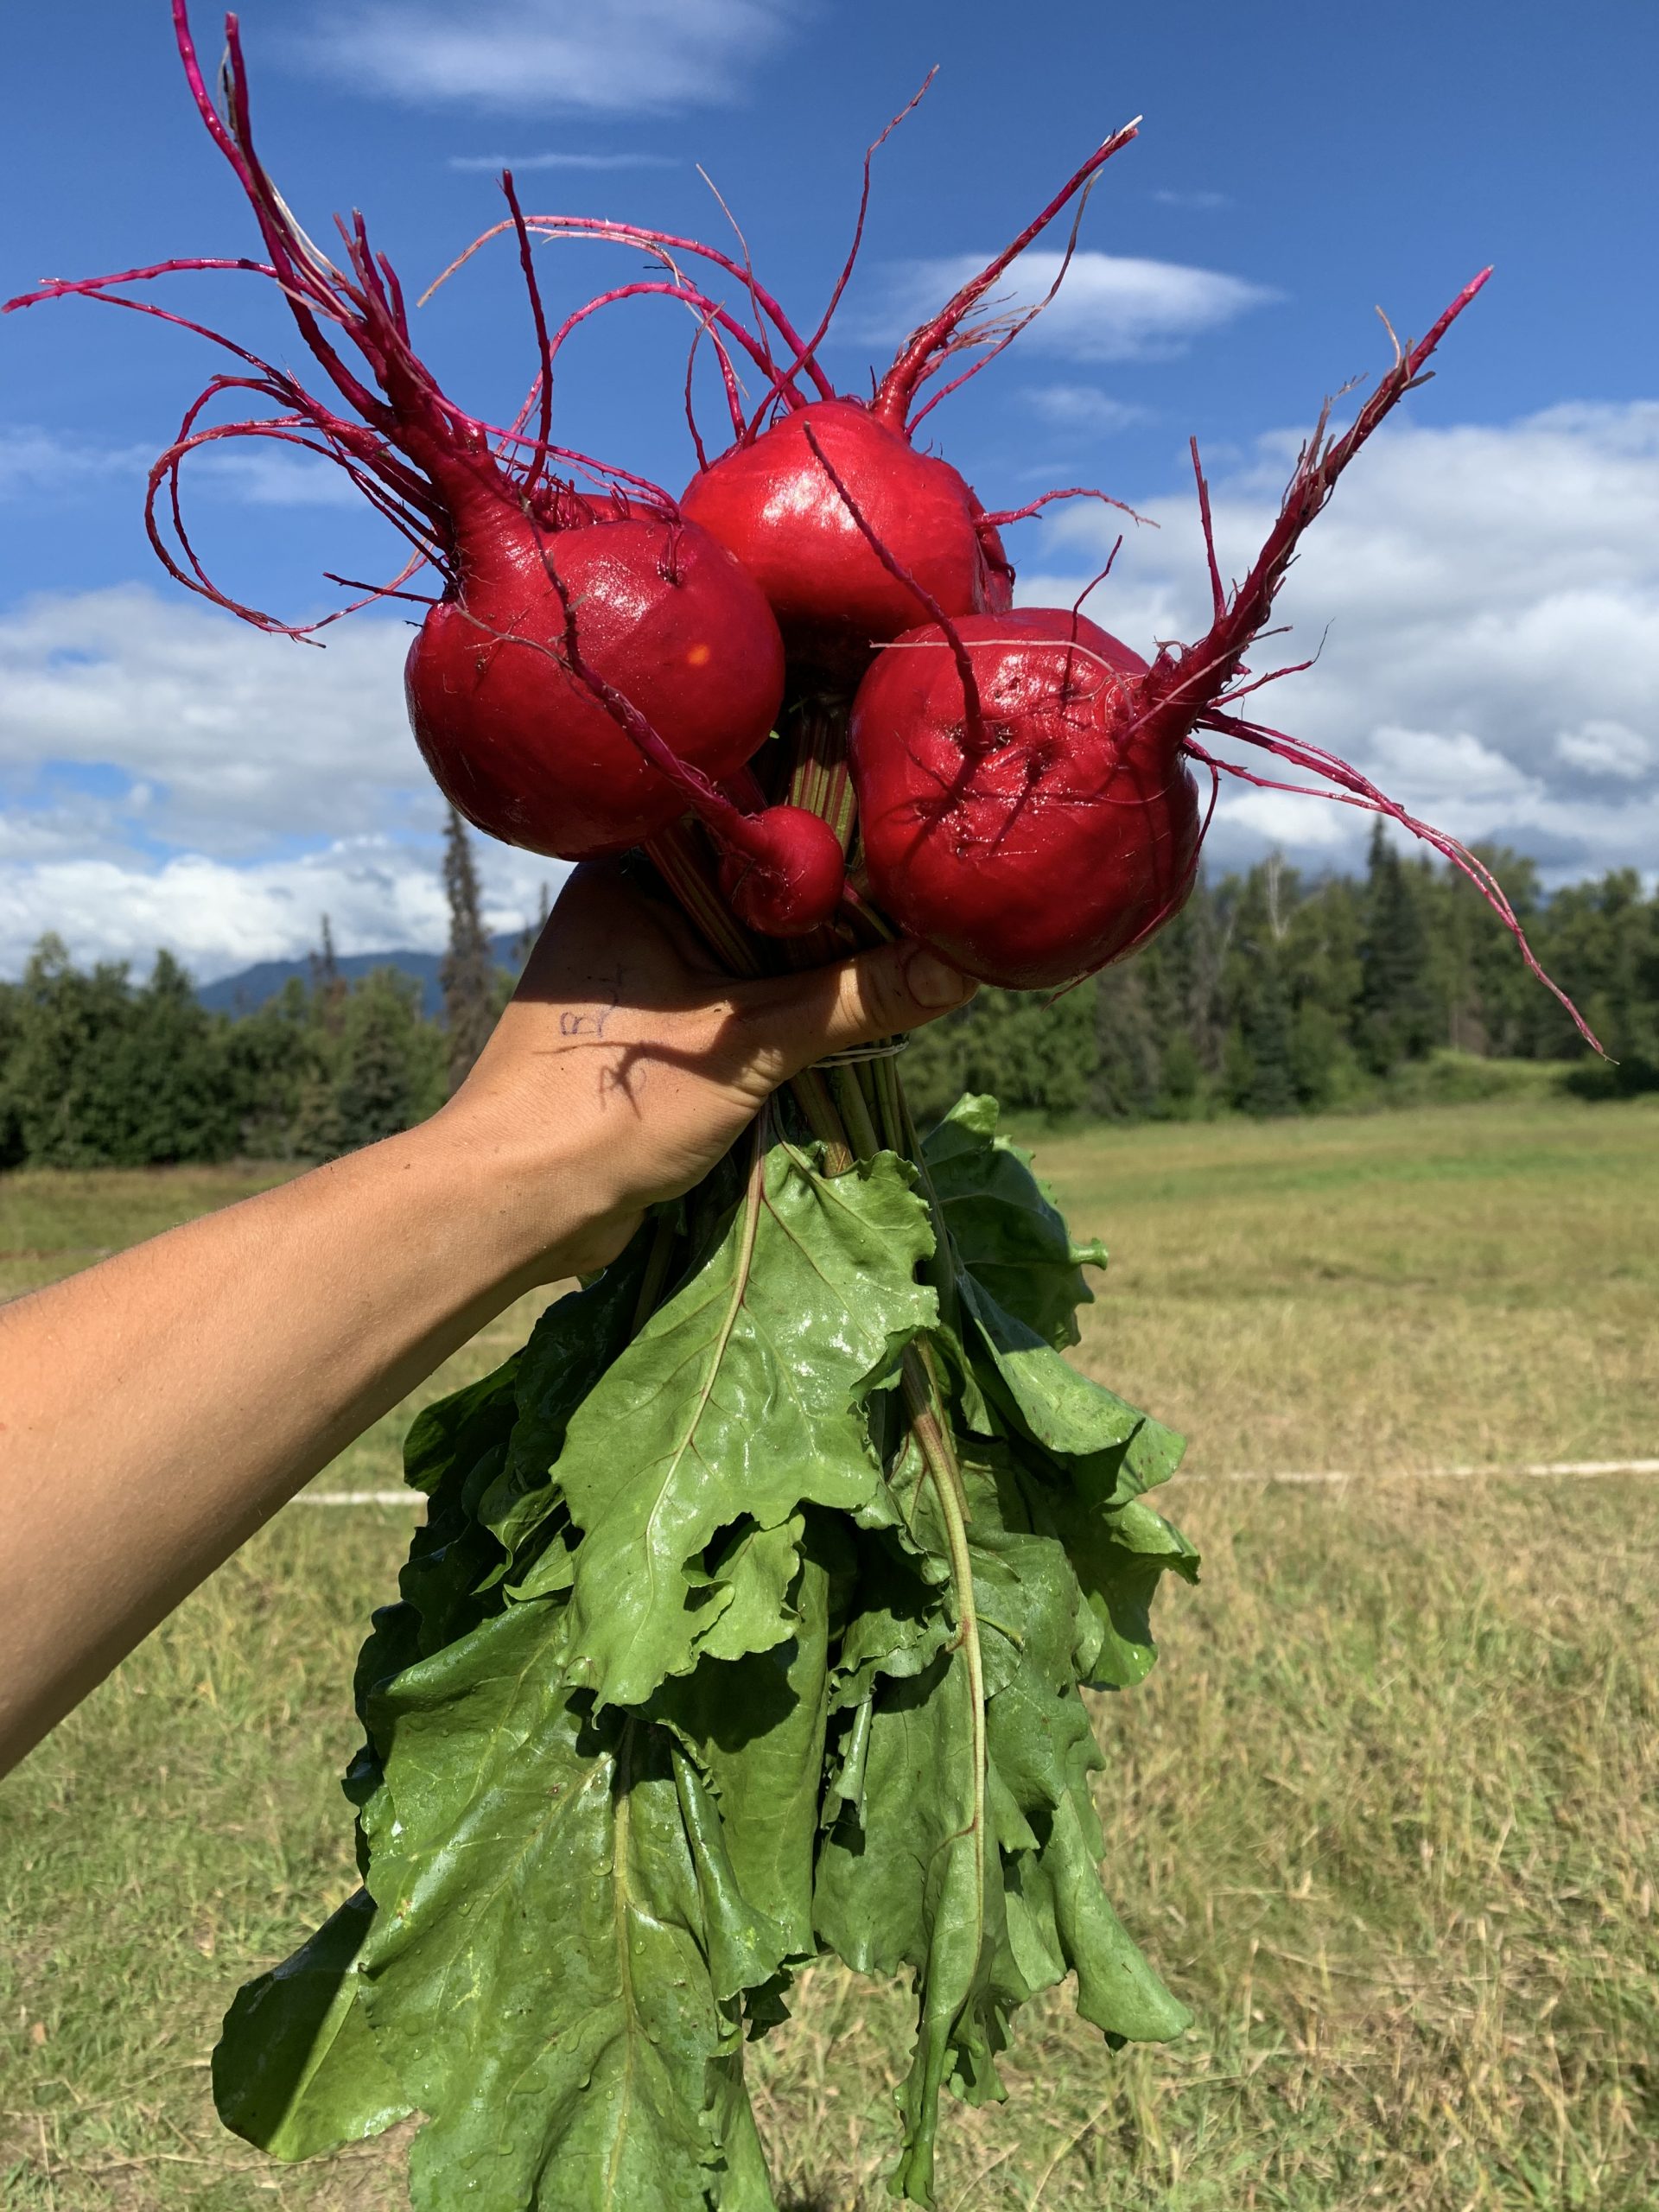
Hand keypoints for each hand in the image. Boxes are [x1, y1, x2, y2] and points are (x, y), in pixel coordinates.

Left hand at [439, 860, 977, 1279]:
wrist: (514, 1201)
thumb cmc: (611, 1103)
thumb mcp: (751, 1041)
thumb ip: (857, 998)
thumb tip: (965, 964)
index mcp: (636, 870)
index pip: (753, 822)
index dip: (835, 828)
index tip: (914, 834)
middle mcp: (634, 900)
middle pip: (762, 886)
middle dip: (838, 905)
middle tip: (934, 895)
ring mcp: (639, 963)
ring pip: (752, 944)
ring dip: (816, 962)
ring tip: (913, 946)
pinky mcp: (650, 1022)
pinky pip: (735, 990)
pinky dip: (784, 1003)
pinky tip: (849, 1009)